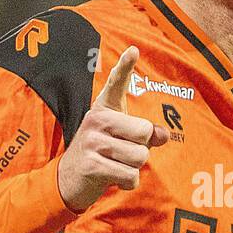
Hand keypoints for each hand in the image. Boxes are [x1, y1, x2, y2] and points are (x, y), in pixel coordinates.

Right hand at [57, 45, 169, 212]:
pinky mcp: (91, 166)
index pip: (116, 84)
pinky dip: (127, 182)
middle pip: (144, 131)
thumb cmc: (103, 154)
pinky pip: (131, 176)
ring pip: (139, 156)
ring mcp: (92, 142)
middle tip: (123, 153)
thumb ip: (146, 134)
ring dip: (133, 167)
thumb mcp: (124, 139)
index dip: (125, 67)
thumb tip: (163, 135)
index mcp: (104, 109)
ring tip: (115, 165)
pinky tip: (112, 178)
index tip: (134, 50)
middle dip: (142, 149)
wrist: (69, 180)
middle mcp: (96, 120)